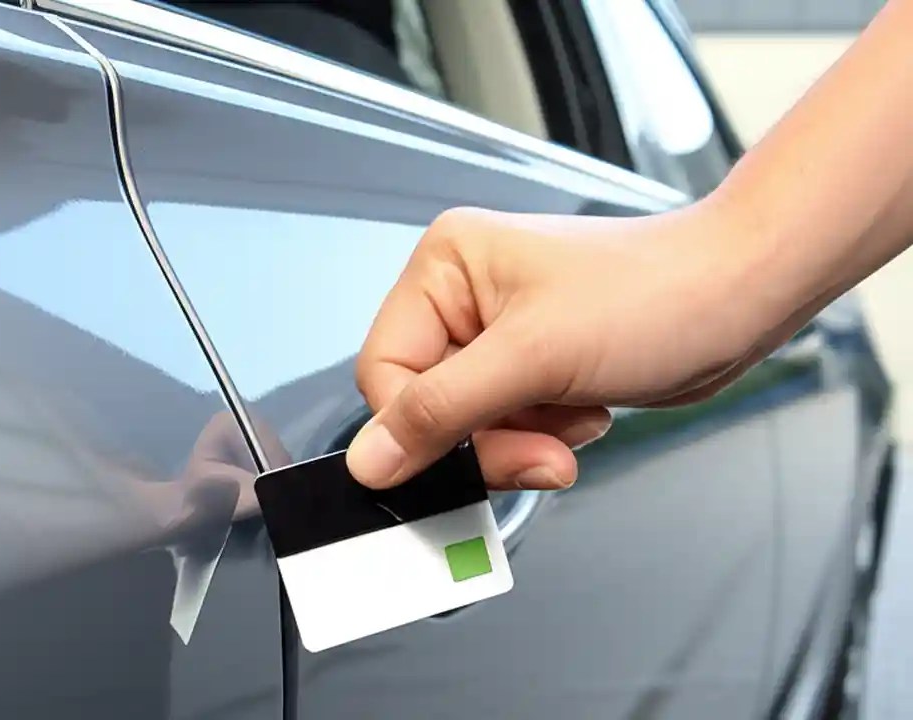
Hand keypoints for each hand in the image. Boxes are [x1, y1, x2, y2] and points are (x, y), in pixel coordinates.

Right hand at [346, 200, 799, 490]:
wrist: (742, 294)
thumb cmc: (657, 291)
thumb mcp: (533, 358)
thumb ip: (441, 412)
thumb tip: (370, 460)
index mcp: (445, 266)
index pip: (385, 372)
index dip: (422, 427)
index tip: (466, 459)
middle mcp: (463, 294)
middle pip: (426, 404)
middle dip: (487, 437)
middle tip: (536, 446)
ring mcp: (498, 330)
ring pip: (467, 425)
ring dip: (521, 440)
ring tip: (572, 416)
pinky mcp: (533, 362)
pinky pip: (506, 426)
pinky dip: (543, 435)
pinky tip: (583, 408)